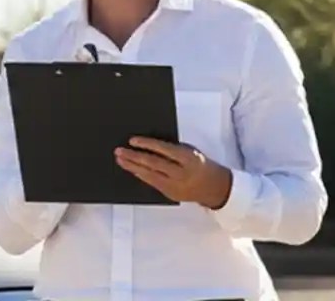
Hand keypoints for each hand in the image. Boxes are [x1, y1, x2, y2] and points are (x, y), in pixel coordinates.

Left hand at [115, 137, 232, 208]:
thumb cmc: (200, 165)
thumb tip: (148, 143)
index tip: (133, 141)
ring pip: (149, 175)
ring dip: (132, 167)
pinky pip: (152, 183)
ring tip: (120, 160)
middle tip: (120, 151)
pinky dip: (141, 175)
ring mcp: (176, 186)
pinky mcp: (171, 194)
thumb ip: (173, 148)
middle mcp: (182, 173)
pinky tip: (132, 170)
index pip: (164, 149)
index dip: (147, 144)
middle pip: (153, 164)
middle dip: (134, 157)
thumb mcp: (191, 151)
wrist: (215, 187)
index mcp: (189, 159)